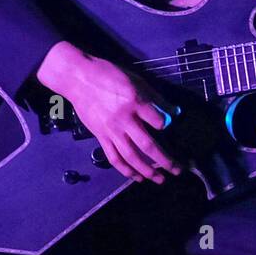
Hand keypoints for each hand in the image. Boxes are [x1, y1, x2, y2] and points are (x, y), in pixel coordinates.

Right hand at [36, 41, 184, 184]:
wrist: (78, 79)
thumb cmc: (109, 75)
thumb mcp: (135, 79)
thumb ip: (154, 97)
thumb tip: (173, 112)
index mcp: (134, 101)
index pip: (157, 121)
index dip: (165, 125)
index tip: (168, 126)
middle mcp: (123, 119)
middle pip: (147, 145)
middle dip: (164, 160)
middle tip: (177, 170)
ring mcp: (111, 130)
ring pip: (131, 156)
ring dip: (147, 170)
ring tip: (159, 179)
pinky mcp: (100, 137)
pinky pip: (114, 157)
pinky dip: (126, 170)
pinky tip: (137, 176)